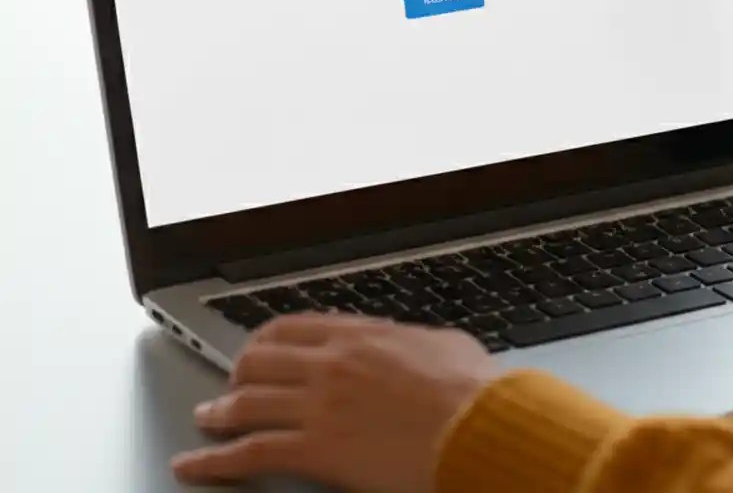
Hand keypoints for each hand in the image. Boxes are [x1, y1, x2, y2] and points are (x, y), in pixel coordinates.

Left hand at [172, 314, 499, 491]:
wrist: (478, 425)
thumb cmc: (473, 391)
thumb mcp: (444, 344)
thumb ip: (412, 341)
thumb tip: (411, 345)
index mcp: (360, 335)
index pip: (291, 327)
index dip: (265, 341)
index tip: (259, 351)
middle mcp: (330, 364)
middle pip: (258, 361)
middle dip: (237, 375)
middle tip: (231, 387)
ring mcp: (318, 406)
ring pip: (245, 404)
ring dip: (218, 413)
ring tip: (206, 420)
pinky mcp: (315, 449)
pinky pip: (249, 453)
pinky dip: (213, 460)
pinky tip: (194, 465)